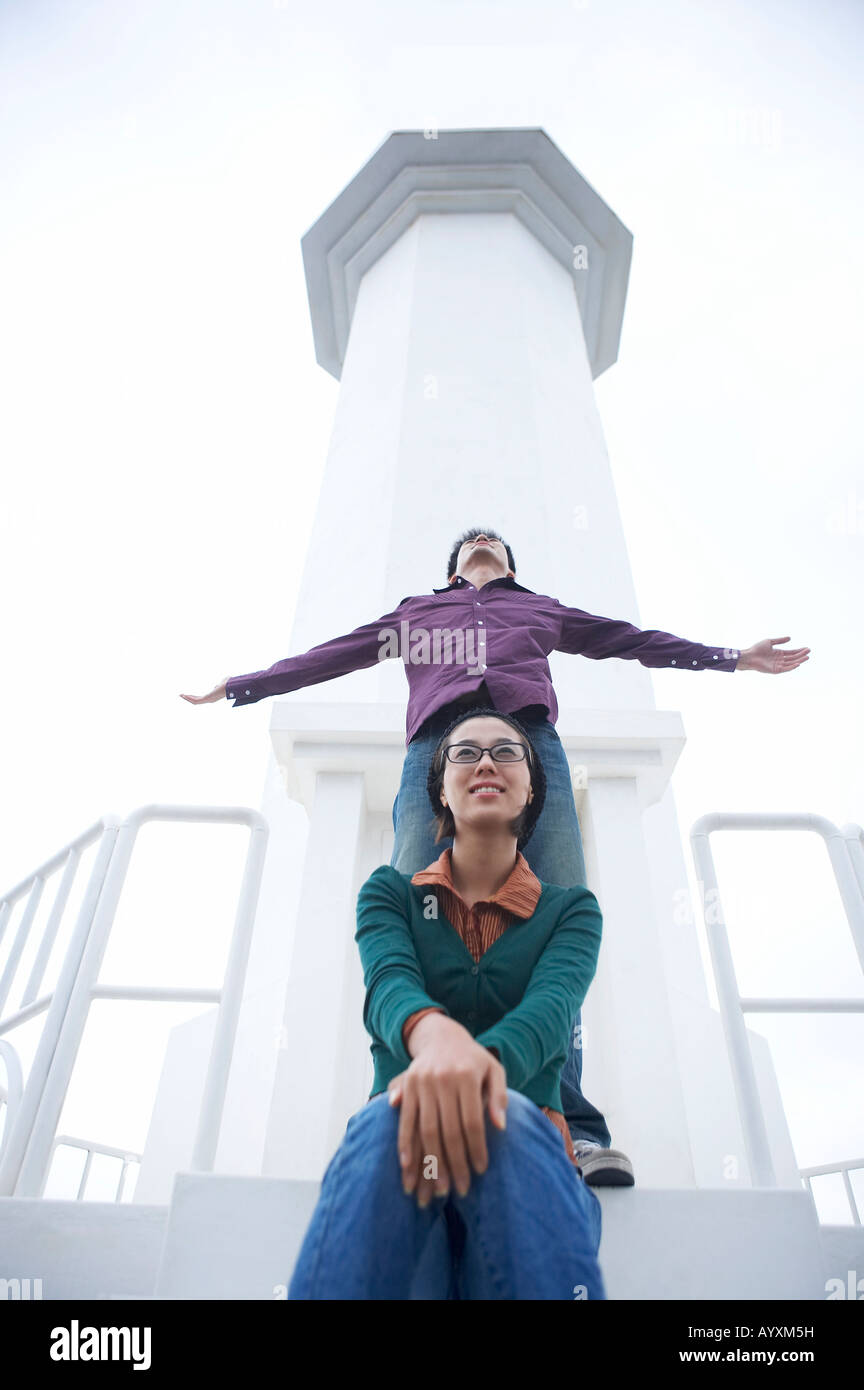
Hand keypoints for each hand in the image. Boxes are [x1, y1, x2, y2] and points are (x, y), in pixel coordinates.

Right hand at [179, 678, 230, 703]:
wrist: (231, 686)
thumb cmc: (229, 684)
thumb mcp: (221, 683)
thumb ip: (218, 684)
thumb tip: (216, 685)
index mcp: (212, 697)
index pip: (201, 698)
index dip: (194, 697)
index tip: (189, 695)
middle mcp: (209, 700)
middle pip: (196, 700)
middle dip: (189, 698)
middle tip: (182, 695)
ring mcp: (208, 700)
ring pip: (195, 701)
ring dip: (187, 698)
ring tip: (181, 695)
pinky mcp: (207, 699)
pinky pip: (196, 700)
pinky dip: (189, 698)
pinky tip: (184, 695)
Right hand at [387, 1014, 506, 1206]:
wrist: (441, 1036)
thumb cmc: (474, 1059)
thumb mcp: (494, 1070)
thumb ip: (499, 1096)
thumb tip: (500, 1126)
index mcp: (467, 1076)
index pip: (472, 1121)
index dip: (476, 1148)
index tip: (480, 1170)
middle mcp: (443, 1079)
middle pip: (448, 1130)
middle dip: (454, 1163)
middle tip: (458, 1190)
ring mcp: (422, 1083)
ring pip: (426, 1129)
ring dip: (430, 1162)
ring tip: (435, 1189)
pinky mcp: (407, 1086)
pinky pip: (405, 1120)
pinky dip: (404, 1144)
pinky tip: (407, 1166)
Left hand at [737, 638, 809, 673]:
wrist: (749, 656)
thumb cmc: (757, 649)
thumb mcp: (770, 642)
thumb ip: (780, 640)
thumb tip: (790, 638)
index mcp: (778, 653)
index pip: (791, 653)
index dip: (799, 650)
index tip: (807, 648)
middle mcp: (779, 660)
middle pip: (793, 658)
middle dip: (801, 655)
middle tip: (809, 651)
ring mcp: (778, 665)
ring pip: (791, 663)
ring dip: (799, 660)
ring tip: (807, 657)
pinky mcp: (775, 670)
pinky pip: (786, 669)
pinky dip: (792, 667)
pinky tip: (798, 663)